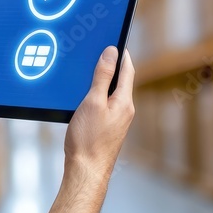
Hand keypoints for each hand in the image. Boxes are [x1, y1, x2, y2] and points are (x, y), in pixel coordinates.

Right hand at [64, 46, 134, 177]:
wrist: (86, 172)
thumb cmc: (88, 140)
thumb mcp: (93, 101)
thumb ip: (102, 76)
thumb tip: (111, 53)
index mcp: (124, 101)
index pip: (127, 70)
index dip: (121, 53)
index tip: (115, 40)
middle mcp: (125, 111)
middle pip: (120, 81)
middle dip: (111, 66)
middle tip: (100, 52)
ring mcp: (117, 121)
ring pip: (112, 94)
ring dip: (103, 82)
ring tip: (90, 72)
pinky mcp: (108, 129)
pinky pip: (106, 105)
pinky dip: (98, 96)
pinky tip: (85, 98)